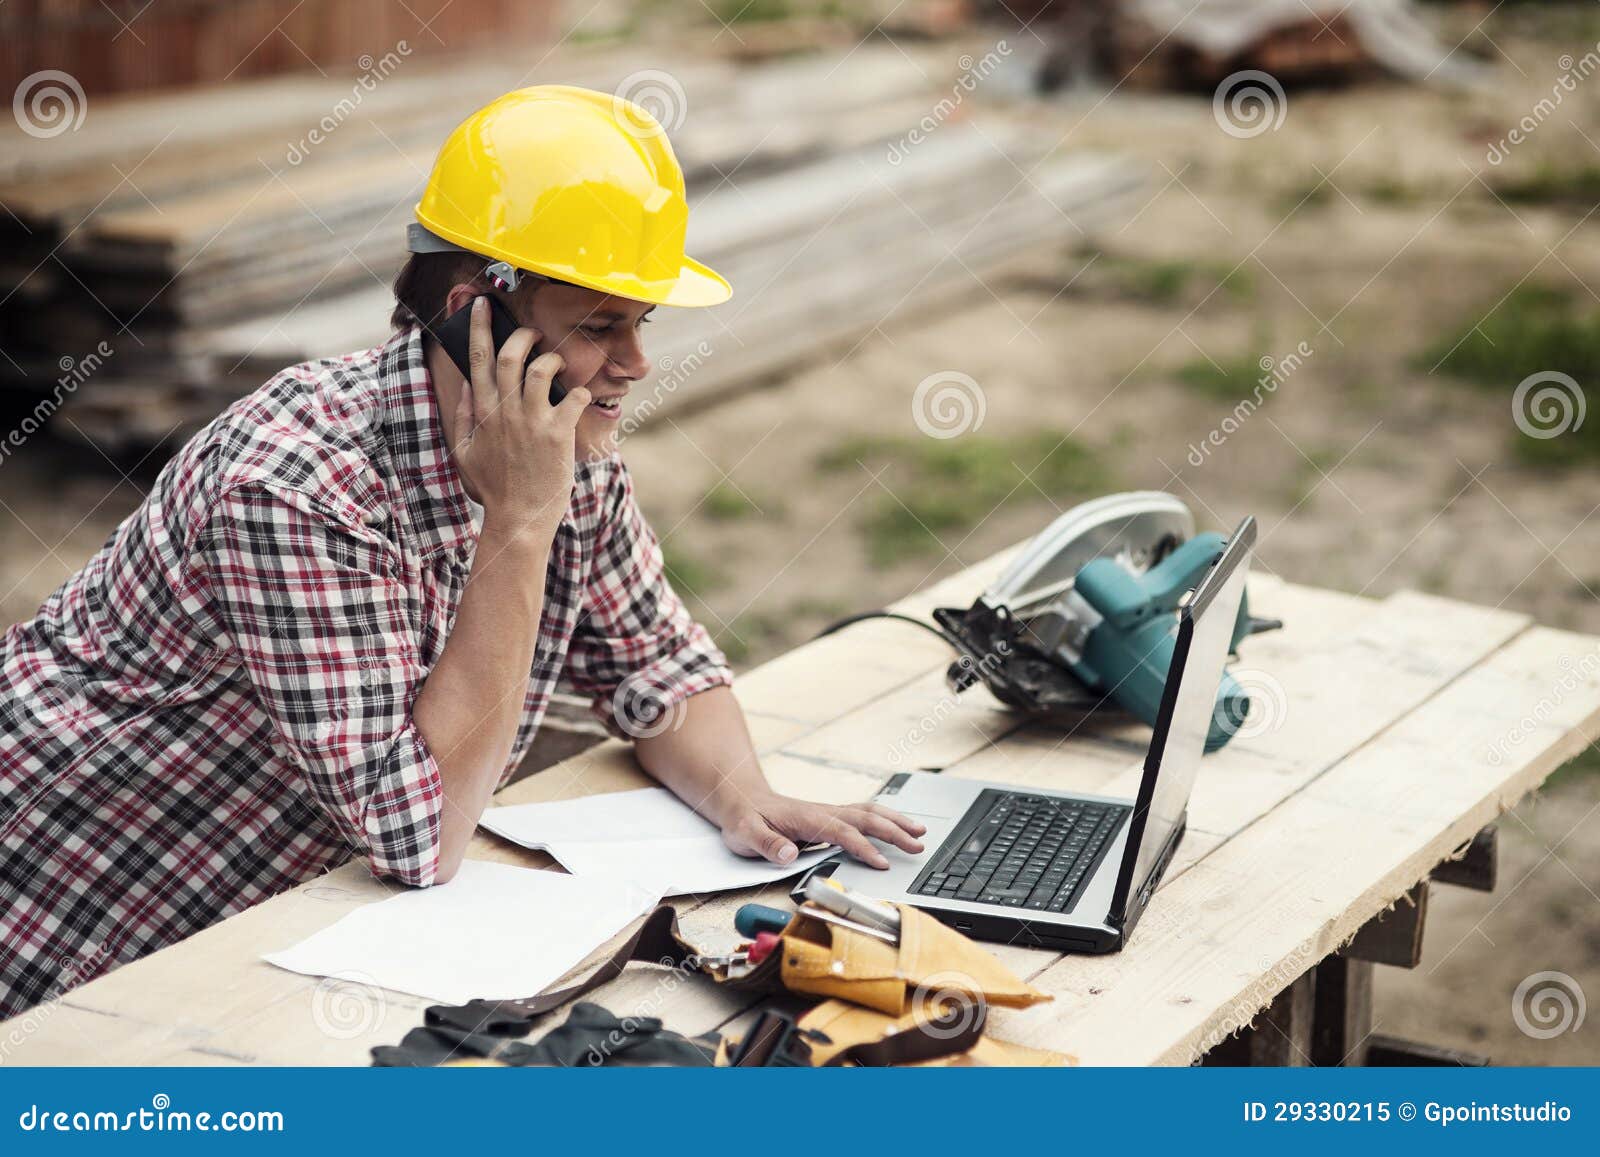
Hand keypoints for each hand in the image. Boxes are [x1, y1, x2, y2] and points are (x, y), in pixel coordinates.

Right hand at [450, 296, 591, 538]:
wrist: (519, 519)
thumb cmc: (495, 488)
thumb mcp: (466, 453)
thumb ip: (464, 416)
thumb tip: (467, 386)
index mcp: (482, 412)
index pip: (477, 359)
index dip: (478, 327)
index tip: (482, 305)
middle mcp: (505, 412)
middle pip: (511, 355)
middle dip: (522, 334)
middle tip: (532, 333)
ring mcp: (532, 421)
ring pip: (541, 370)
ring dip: (552, 358)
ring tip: (556, 364)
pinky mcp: (558, 434)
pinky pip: (572, 397)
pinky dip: (579, 391)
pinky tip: (578, 397)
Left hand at [719, 791, 926, 869]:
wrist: (742, 800)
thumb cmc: (744, 818)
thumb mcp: (746, 833)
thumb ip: (767, 844)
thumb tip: (789, 854)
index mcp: (808, 818)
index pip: (843, 833)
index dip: (864, 848)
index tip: (882, 863)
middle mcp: (823, 812)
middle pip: (866, 818)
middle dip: (894, 831)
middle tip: (918, 845)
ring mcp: (828, 813)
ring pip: (868, 812)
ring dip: (895, 821)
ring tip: (919, 831)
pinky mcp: (829, 818)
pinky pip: (862, 816)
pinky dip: (884, 819)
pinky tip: (896, 827)